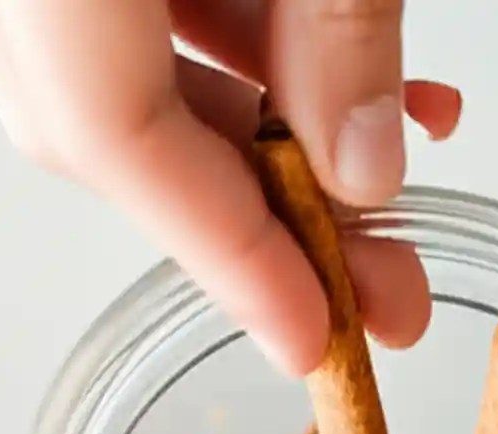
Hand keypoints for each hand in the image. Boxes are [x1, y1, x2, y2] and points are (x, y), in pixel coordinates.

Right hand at [0, 0, 460, 374]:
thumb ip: (336, 30)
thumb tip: (364, 169)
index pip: (109, 132)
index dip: (221, 251)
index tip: (313, 337)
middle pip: (115, 126)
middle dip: (262, 213)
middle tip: (376, 284)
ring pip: (133, 73)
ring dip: (270, 131)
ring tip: (387, 170)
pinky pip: (143, 11)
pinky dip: (248, 47)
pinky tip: (349, 65)